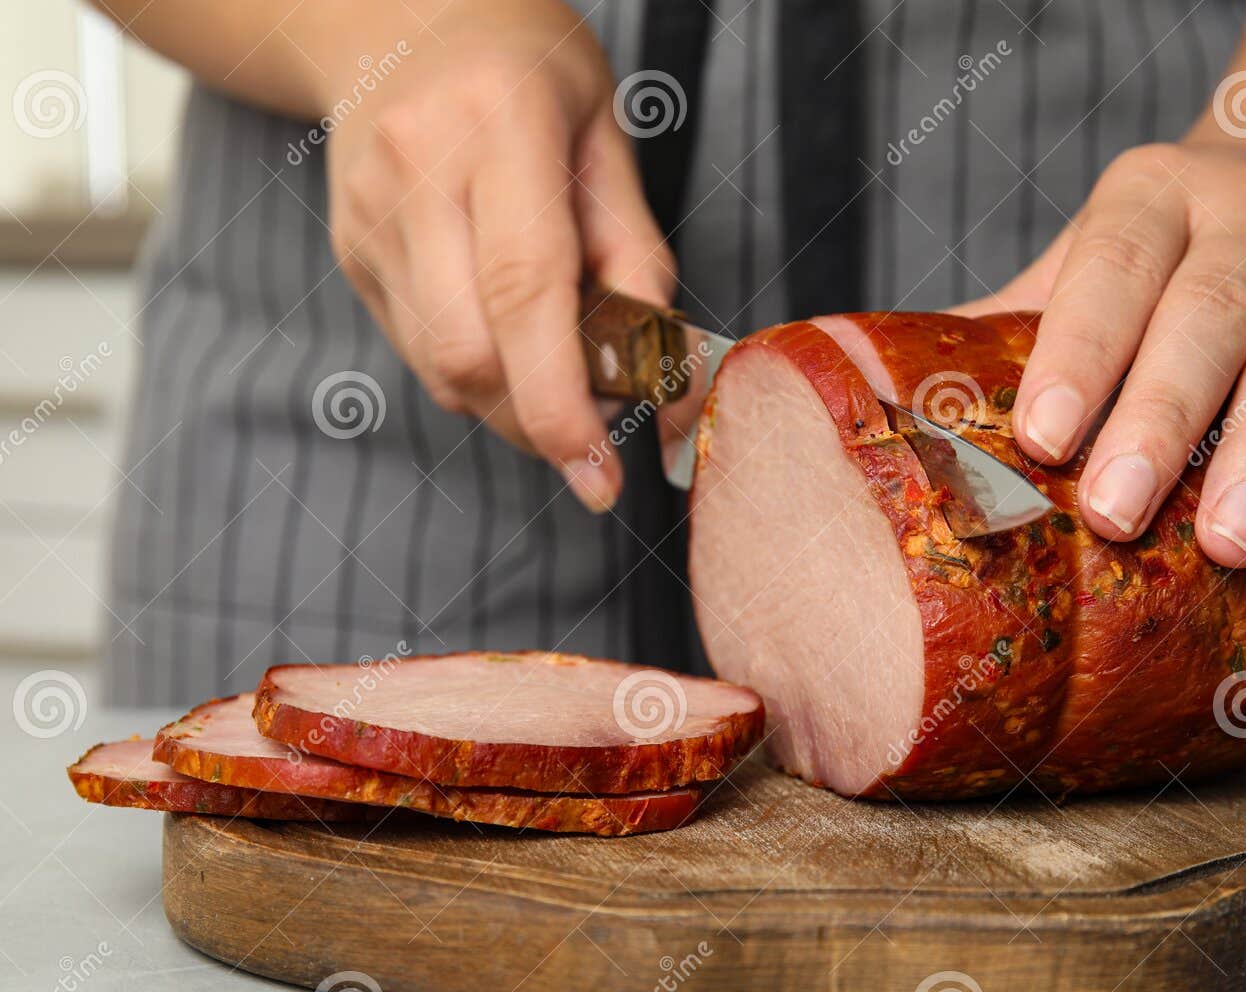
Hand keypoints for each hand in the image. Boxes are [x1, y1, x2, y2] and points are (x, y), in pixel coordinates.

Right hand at [325, 0, 672, 510]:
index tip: (599, 469)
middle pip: (471, 353)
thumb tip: (670, 376)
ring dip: (510, 407)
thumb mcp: (608, 134)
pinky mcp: (351, 251)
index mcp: (497, 125)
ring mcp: (371, 216)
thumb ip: (638, 255)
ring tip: (559, 381)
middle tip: (594, 440)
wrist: (396, 19)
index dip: (561, 397)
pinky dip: (476, 374)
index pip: (523, 288)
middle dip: (538, 422)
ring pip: (440, 369)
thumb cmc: (527, 72)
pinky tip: (508, 340)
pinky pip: (419, 351)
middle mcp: (417, 170)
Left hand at [954, 135, 1245, 566]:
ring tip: (1225, 542)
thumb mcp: (1093, 253)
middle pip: (1208, 319)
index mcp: (1152, 198)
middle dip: (1160, 420)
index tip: (1043, 438)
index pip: (1113, 271)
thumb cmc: (1173, 241)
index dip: (1079, 353)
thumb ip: (1015, 323)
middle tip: (1117, 512)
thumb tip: (897, 411)